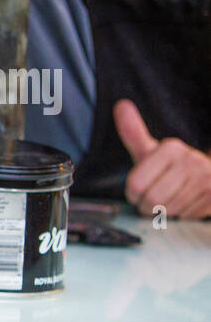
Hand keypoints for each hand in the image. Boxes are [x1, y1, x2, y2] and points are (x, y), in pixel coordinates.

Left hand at [115, 99, 210, 218]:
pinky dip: (180, 215)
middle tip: (152, 198)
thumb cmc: (170, 165)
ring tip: (169, 199)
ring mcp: (206, 178)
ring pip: (168, 210)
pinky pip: (185, 216)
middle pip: (151, 200)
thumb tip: (120, 105)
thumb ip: (133, 132)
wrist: (207, 174)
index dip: (133, 193)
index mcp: (171, 148)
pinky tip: (184, 203)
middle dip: (147, 206)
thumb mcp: (150, 150)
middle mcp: (191, 160)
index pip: (135, 184)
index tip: (140, 188)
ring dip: (163, 212)